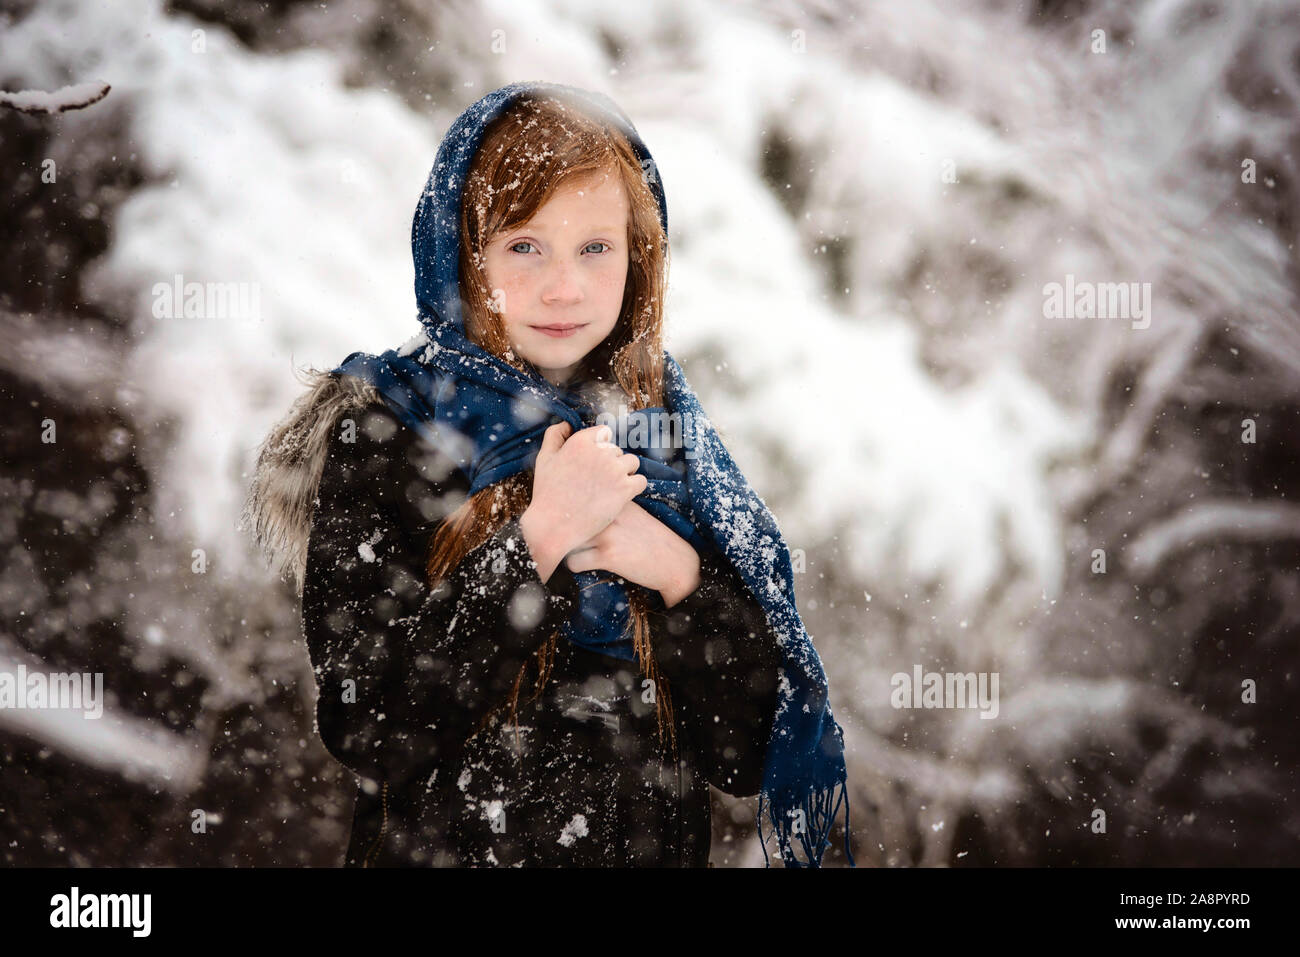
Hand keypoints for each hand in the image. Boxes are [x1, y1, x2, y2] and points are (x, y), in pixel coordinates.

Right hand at [519, 421, 646, 581]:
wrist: (552, 527)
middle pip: (617, 450)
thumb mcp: (544, 459)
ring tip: (610, 488)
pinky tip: (620, 497)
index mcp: (580, 442)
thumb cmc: (546, 494)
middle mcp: (599, 452)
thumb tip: (567, 424)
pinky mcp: (625, 489)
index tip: (594, 464)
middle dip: (610, 463)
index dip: (600, 448)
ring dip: (624, 473)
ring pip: (632, 462)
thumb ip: (554, 436)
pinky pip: (640, 481)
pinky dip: (633, 488)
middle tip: (597, 482)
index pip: (604, 433)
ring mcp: (614, 470)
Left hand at [564, 500, 701, 607]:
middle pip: (568, 517)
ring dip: (568, 548)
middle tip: (564, 539)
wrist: (674, 562)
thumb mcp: (633, 513)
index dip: (569, 512)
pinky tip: (585, 566)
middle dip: (564, 530)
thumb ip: (610, 506)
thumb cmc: (651, 538)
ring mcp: (607, 533)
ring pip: (567, 539)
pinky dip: (575, 567)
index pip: (578, 498)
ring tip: (576, 553)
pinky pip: (573, 562)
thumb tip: (577, 509)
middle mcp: (609, 512)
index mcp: (615, 500)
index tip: (566, 520)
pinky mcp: (607, 555)